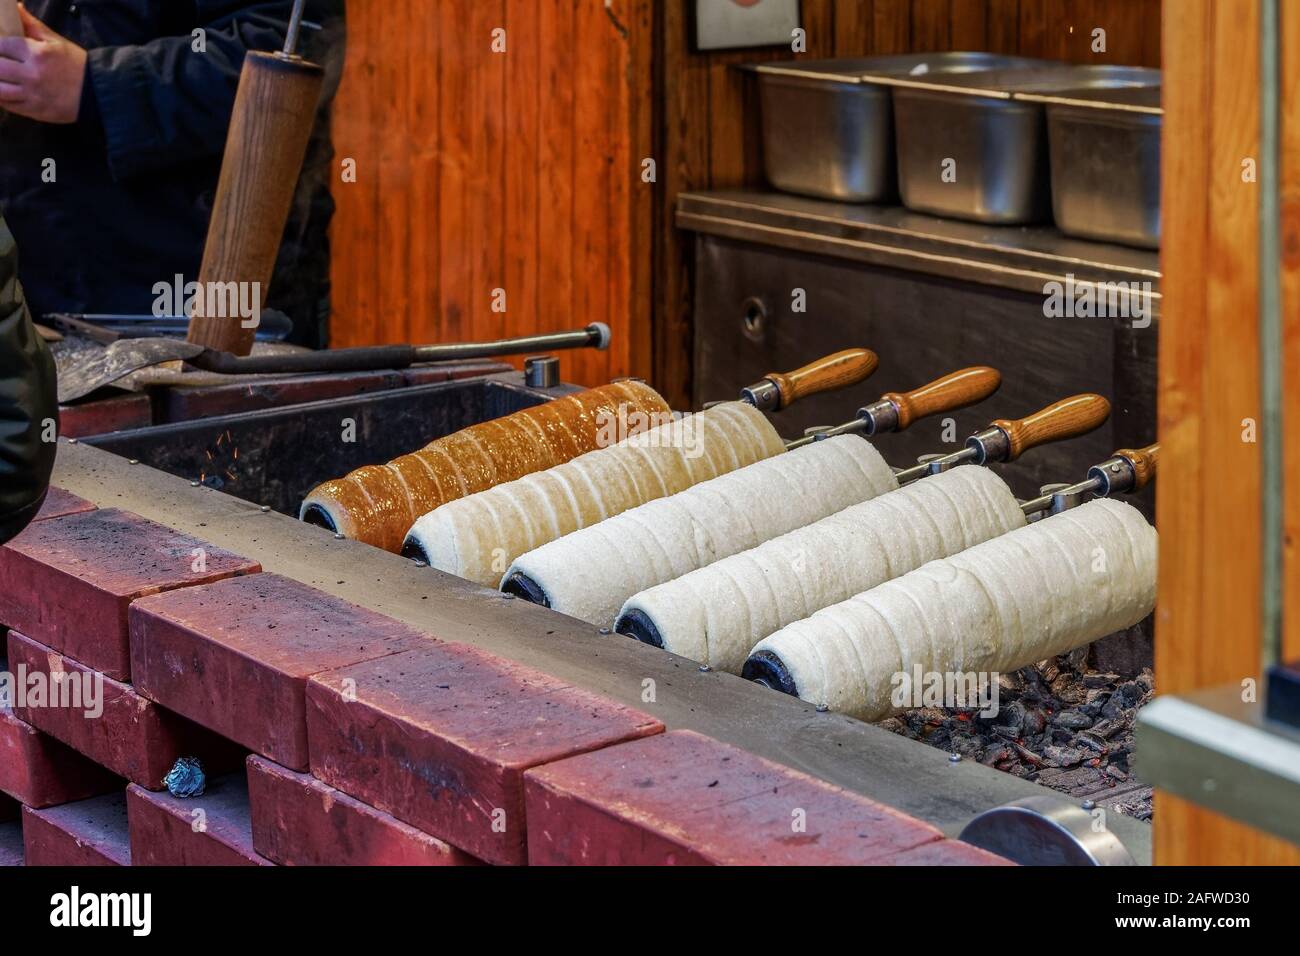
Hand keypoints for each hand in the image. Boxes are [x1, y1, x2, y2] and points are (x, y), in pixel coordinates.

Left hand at [0, 5, 86, 123]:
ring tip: (4, 78)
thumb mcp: (56, 41)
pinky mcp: (36, 111)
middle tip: (3, 64)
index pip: (1, 46)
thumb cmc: (76, 65)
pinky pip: (9, 105)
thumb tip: (16, 7)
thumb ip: (32, 25)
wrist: (97, 93)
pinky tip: (7, 91)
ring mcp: (33, 95)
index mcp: (37, 53)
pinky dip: (3, 98)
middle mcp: (32, 74)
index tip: (3, 50)